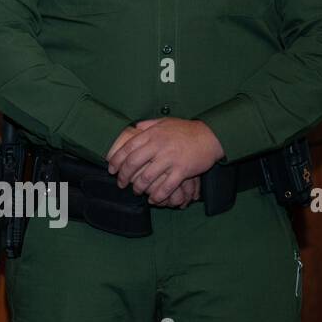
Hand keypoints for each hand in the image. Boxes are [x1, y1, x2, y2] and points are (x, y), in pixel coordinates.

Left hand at [107, 118, 223, 203]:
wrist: (210, 136)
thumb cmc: (186, 129)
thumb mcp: (164, 122)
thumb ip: (148, 125)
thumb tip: (133, 127)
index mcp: (151, 135)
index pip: (127, 148)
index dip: (116, 160)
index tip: (111, 169)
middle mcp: (158, 146)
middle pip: (133, 163)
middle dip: (124, 176)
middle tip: (121, 184)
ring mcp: (170, 159)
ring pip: (147, 177)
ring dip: (139, 188)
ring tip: (136, 191)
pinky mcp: (182, 170)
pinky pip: (166, 187)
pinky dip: (158, 195)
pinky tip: (153, 199)